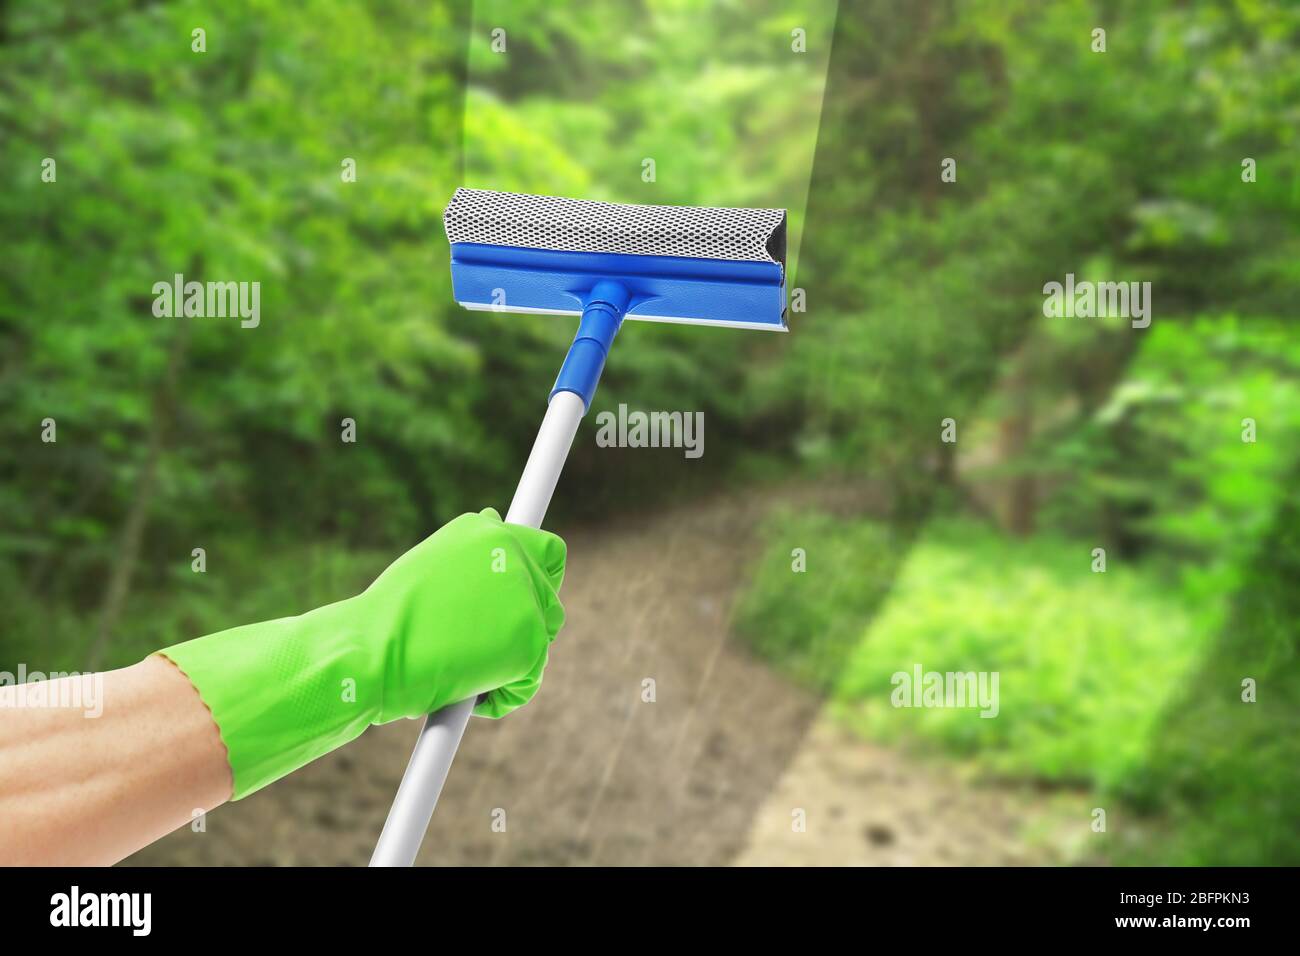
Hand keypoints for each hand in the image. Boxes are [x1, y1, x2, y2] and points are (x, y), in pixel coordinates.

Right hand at [157, 509, 565, 797]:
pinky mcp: (531, 641)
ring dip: (508, 661)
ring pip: (541, 639)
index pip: (544, 548)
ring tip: (458, 667)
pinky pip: (529, 680)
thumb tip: (495, 568)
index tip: (528, 601)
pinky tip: (461, 689)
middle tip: (480, 650)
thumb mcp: (427, 574)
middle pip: (549, 598)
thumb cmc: (380, 625)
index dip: (539, 579)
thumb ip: (468, 566)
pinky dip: (500, 696)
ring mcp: (525, 596)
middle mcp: (510, 552)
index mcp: (483, 529)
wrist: (367, 654)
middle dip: (524, 628)